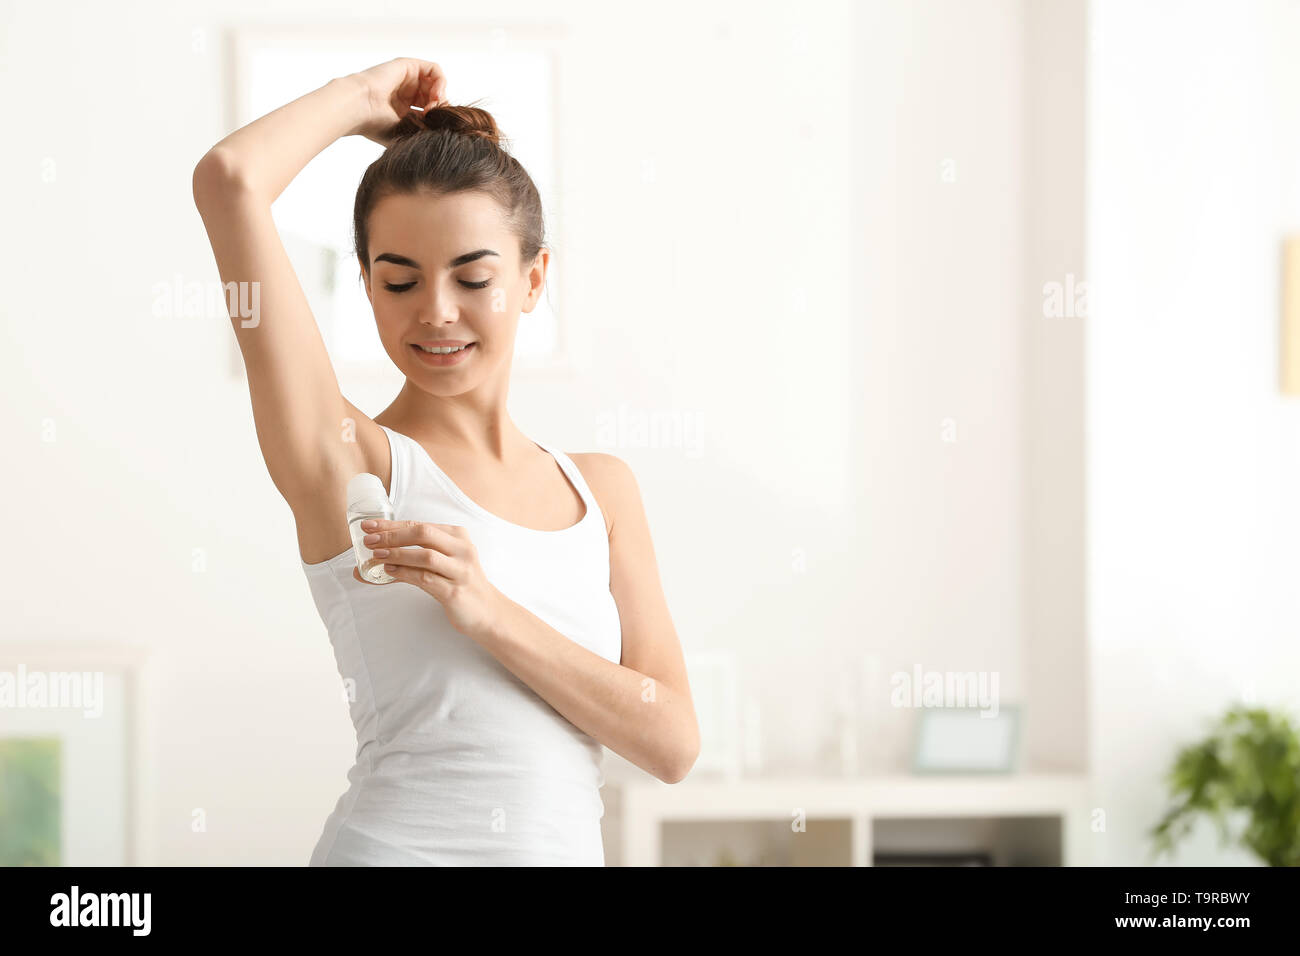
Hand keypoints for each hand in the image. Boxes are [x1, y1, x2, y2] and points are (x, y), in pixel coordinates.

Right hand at [345, 57, 447, 146]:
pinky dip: (440, 82)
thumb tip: (444, 132)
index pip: (430, 112)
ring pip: (435, 84)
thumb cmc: (376, 124)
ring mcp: (407, 79)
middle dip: (439, 107)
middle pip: (434, 97)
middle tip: (434, 117)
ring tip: (434, 106)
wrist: (360, 108)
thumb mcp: (405, 132)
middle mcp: (405, 93)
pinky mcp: (407, 65)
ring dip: (441, 96)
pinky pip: (434, 69)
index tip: (434, 127)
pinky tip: (436, 95)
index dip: (436, 118)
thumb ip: (423, 130)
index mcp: (403, 110)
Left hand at [352, 518, 506, 639]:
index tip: (369, 526)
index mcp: (458, 536)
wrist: (488, 612)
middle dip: (392, 535)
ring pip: (425, 555)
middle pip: (423, 533)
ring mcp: (461, 570)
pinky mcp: (455, 592)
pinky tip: (389, 573)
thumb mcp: (442, 564)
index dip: (392, 524)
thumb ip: (414, 557)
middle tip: (368, 541)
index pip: (420, 524)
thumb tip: (374, 558)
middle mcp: (462, 549)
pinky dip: (404, 574)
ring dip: (397, 554)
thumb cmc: (459, 584)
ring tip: (375, 556)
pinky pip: (426, 579)